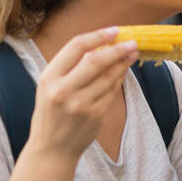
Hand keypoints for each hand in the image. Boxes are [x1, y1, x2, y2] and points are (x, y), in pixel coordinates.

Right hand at [29, 27, 137, 159]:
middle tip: (132, 41)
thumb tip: (100, 45)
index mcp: (48, 78)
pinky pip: (112, 91)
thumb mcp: (49, 86)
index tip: (115, 30)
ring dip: (124, 62)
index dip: (98, 36)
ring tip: (132, 53)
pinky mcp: (95, 115)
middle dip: (118, 49)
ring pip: (109, 76)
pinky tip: (123, 71)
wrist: (52, 150)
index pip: (76, 47)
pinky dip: (119, 79)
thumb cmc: (51, 113)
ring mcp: (80, 104)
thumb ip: (69, 66)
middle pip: (97, 60)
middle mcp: (63, 91)